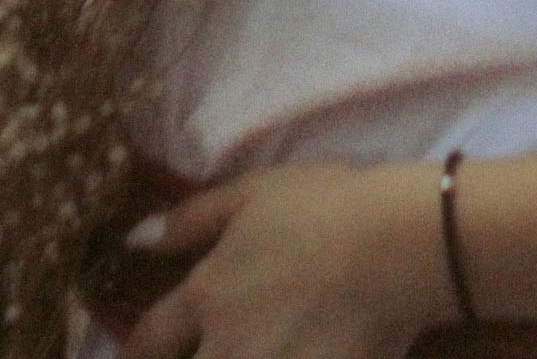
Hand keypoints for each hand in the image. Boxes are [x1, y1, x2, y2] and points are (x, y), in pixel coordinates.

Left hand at [120, 160, 450, 358]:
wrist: (402, 245)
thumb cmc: (327, 208)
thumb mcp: (253, 194)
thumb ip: (189, 220)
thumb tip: (133, 240)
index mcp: (207, 296)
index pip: (149, 341)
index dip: (138, 352)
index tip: (141, 355)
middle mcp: (229, 348)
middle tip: (209, 348)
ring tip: (264, 349)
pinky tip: (305, 355)